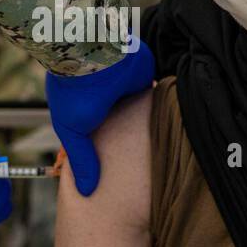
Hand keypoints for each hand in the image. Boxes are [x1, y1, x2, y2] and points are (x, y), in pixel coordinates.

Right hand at [45, 39, 153, 195]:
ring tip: (164, 154)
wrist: (95, 54)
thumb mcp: (74, 133)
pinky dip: (162, 109)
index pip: (102, 137)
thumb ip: (83, 160)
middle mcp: (107, 100)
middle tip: (146, 170)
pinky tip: (173, 129)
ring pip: (141, 114)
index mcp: (88, 111)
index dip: (111, 154)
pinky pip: (157, 97)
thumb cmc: (77, 93)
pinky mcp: (145, 79)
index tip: (121, 177)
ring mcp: (127, 89)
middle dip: (132, 142)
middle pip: (124, 127)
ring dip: (148, 127)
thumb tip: (87, 192)